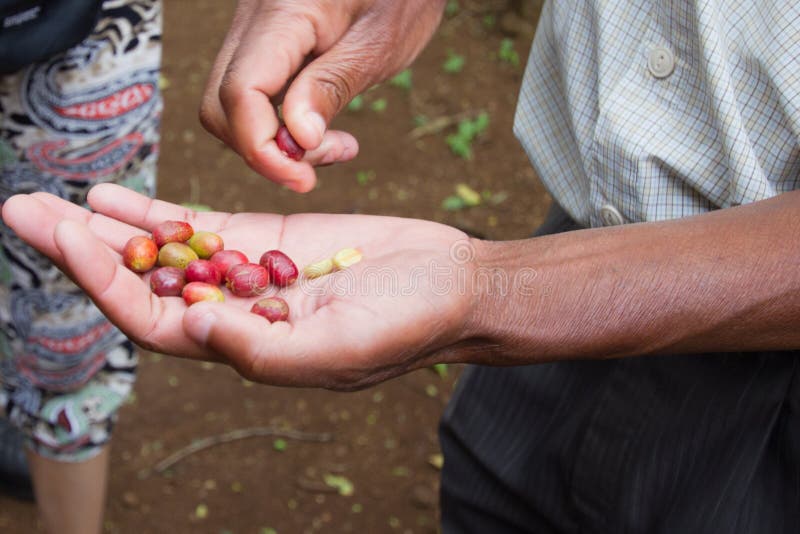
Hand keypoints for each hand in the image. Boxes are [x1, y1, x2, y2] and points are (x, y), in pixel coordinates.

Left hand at [1, 184, 476, 388]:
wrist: (451, 284)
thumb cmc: (407, 325)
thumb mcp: (339, 347)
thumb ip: (263, 348)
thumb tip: (188, 326)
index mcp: (246, 349)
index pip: (155, 321)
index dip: (108, 282)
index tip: (71, 237)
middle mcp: (237, 313)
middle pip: (143, 284)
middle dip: (83, 251)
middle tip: (22, 214)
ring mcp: (251, 273)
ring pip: (165, 251)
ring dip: (111, 227)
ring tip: (55, 200)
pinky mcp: (271, 239)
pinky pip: (204, 225)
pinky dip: (160, 212)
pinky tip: (118, 197)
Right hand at [200, 0, 445, 191]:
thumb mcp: (379, 43)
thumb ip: (332, 87)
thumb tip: (295, 140)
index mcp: (283, 12)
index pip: (240, 92)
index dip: (262, 149)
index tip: (304, 181)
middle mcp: (254, 17)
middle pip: (221, 103)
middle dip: (263, 150)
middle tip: (324, 163)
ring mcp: (254, 28)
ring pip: (229, 103)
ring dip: (272, 142)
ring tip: (335, 146)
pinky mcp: (265, 41)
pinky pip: (251, 92)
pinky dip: (278, 123)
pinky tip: (320, 130)